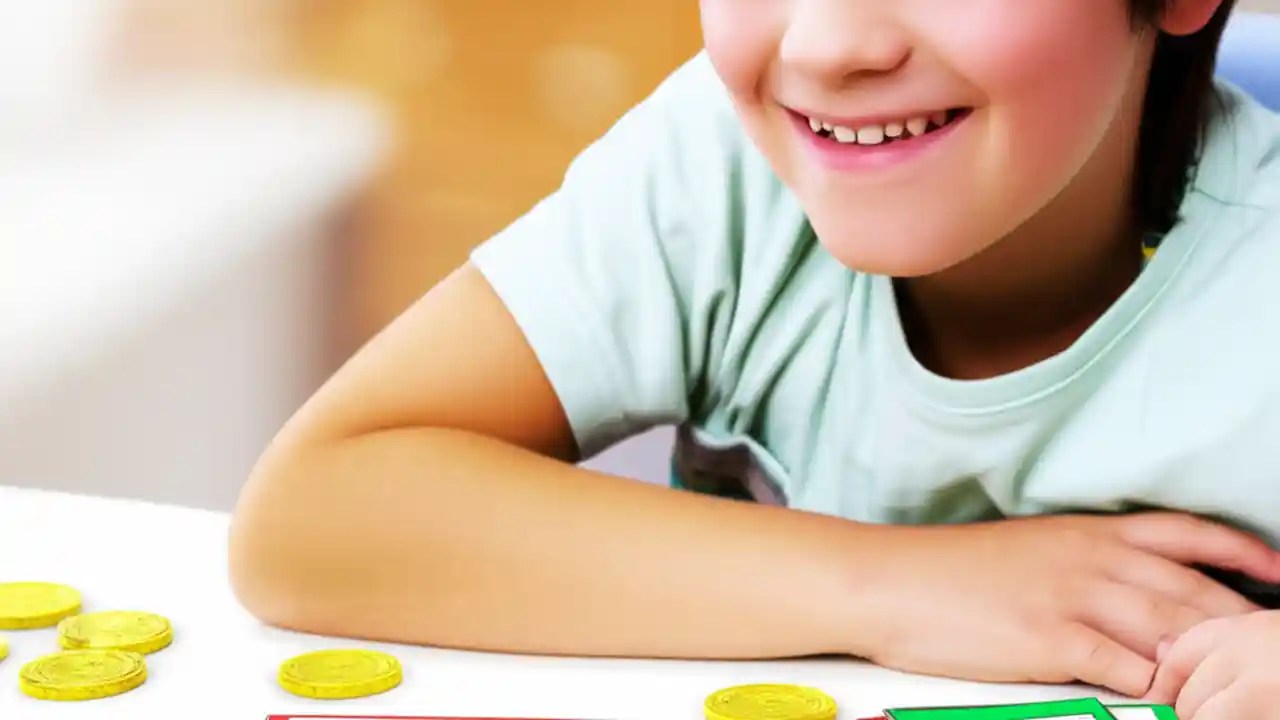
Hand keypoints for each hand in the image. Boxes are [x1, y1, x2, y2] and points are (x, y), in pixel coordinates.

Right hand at [857, 513, 1279, 697]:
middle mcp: (1089, 558)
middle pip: (1192, 589)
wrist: (890, 581)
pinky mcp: (1048, 637)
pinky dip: (1155, 686)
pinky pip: (1123, 665)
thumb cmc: (949, 572)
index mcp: (1085, 532)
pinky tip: (1170, 698)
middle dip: (1243, 621)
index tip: (1279, 572)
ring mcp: (1071, 596)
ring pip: (1169, 628)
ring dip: (1208, 659)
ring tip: (1239, 682)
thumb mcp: (1027, 553)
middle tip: (1273, 644)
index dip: (1240, 552)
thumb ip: (1086, 571)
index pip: (1184, 534)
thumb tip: (1135, 603)